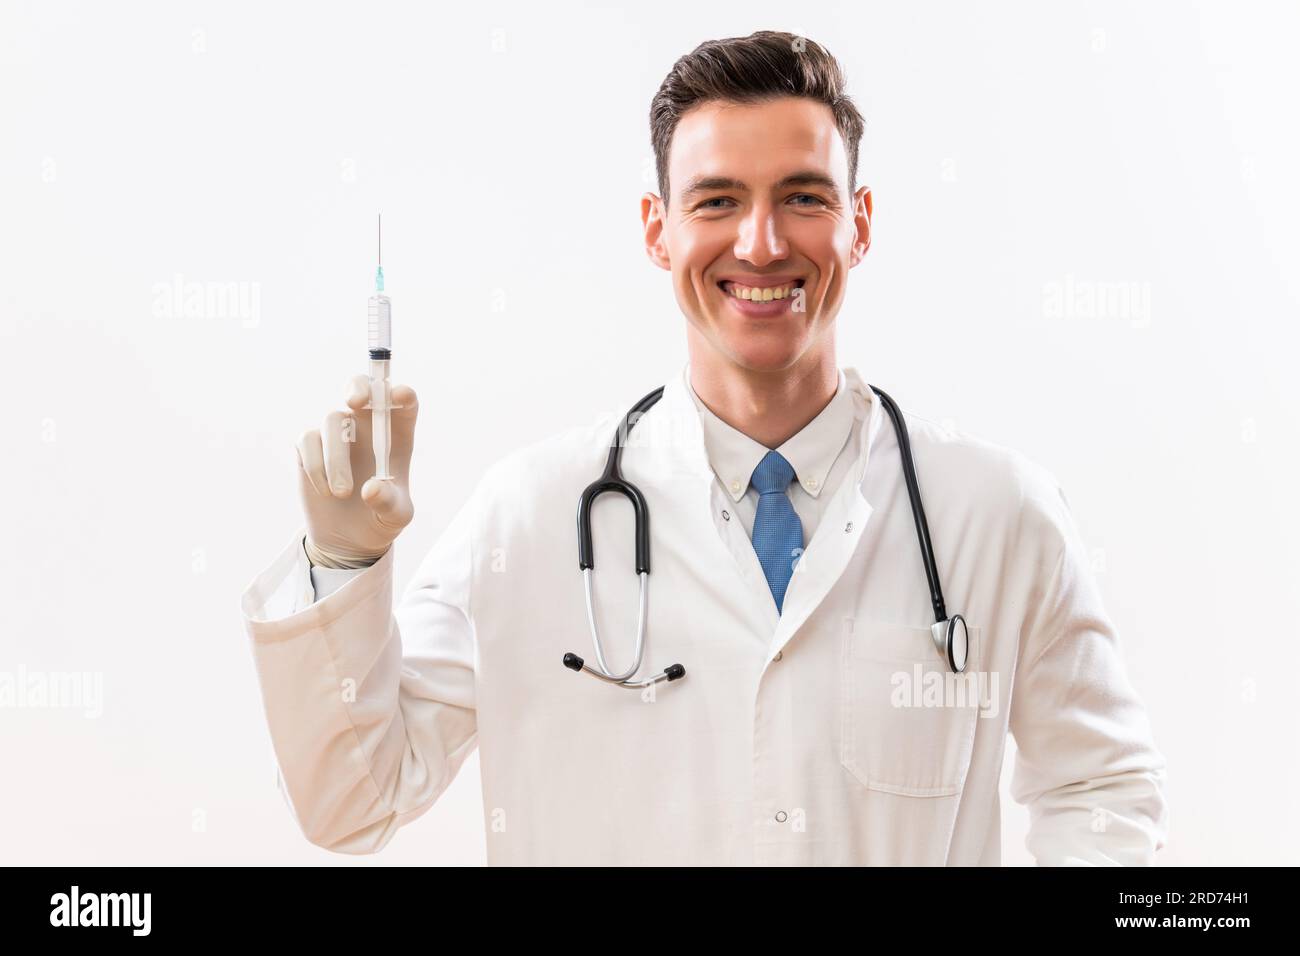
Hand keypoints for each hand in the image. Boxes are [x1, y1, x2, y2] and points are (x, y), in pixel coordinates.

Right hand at [295, 374, 417, 564]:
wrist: (348, 538)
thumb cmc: (380, 519)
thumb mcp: (394, 517)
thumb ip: (388, 502)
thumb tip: (371, 489)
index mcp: (397, 436)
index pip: (404, 403)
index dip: (402, 394)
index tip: (399, 396)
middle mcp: (367, 426)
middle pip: (362, 387)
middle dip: (358, 387)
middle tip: (355, 401)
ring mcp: (337, 433)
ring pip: (333, 419)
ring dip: (336, 457)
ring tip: (341, 493)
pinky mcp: (310, 446)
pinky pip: (308, 440)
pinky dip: (315, 466)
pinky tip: (325, 492)